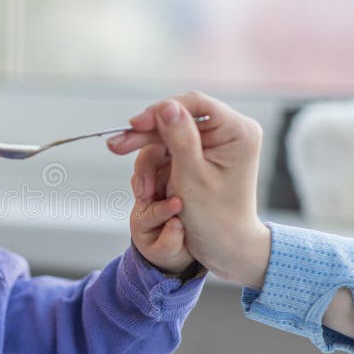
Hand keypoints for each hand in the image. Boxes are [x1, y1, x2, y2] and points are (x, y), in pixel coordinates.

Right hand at [108, 91, 269, 287]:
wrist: (226, 248)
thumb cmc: (215, 218)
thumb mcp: (192, 176)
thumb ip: (179, 138)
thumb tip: (166, 107)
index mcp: (237, 132)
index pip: (195, 104)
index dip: (161, 111)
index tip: (134, 124)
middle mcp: (228, 133)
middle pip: (177, 121)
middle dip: (145, 136)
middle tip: (116, 145)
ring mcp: (214, 145)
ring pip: (168, 137)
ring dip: (146, 158)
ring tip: (137, 186)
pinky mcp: (201, 157)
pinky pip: (170, 152)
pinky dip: (154, 167)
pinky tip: (144, 185)